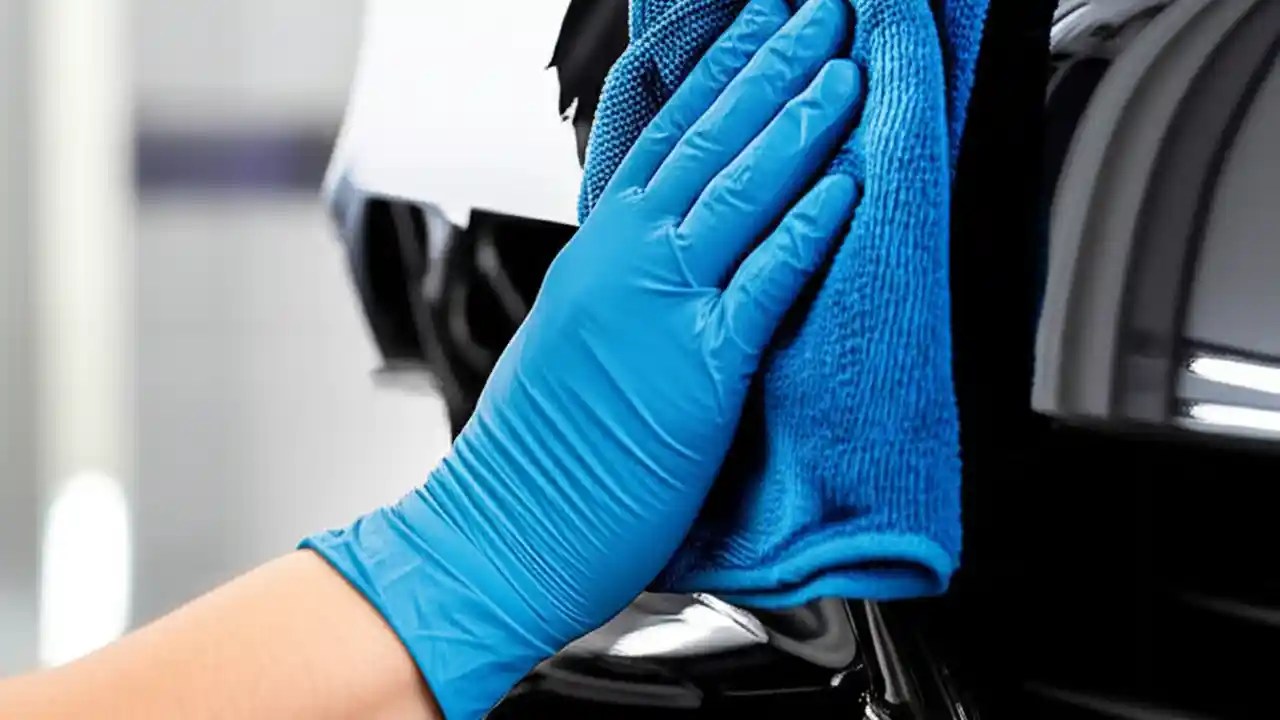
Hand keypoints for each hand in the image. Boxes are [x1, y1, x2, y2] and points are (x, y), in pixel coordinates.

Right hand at [304, 0, 861, 715]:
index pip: (666, 137)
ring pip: (736, 190)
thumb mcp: (574, 336)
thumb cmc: (539, 450)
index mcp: (599, 252)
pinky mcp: (698, 367)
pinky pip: (762, 281)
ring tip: (842, 69)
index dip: (720, 72)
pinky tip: (843, 184)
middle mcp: (625, 260)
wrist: (500, 530)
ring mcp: (660, 306)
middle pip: (708, 141)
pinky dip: (804, 228)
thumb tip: (661, 250)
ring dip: (797, 123)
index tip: (760, 26)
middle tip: (819, 12)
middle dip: (770, 67)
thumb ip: (622, 282)